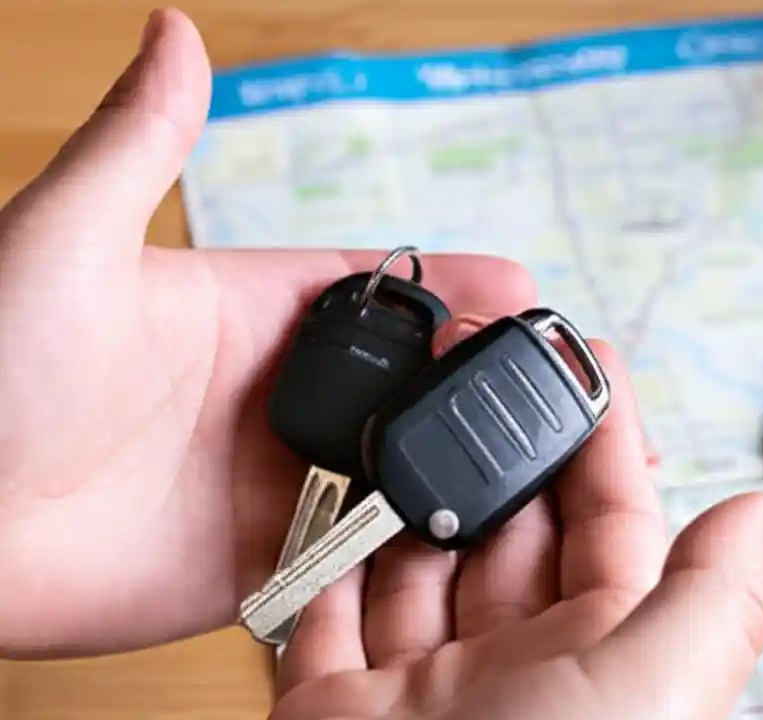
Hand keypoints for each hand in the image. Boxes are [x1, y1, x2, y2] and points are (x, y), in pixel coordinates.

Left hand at [0, 9, 536, 654]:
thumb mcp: (62, 241)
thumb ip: (141, 144)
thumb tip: (175, 27)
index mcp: (242, 309)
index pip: (378, 292)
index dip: (457, 290)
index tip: (527, 291)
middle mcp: (269, 396)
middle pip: (407, 385)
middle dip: (483, 382)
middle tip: (565, 386)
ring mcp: (271, 482)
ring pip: (398, 471)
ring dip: (468, 469)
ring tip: (553, 468)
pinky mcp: (261, 563)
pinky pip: (362, 559)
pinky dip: (419, 554)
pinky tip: (482, 549)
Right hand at [271, 330, 762, 719]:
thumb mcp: (652, 693)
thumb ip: (715, 600)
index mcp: (609, 660)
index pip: (612, 520)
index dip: (600, 435)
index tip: (580, 357)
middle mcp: (522, 672)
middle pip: (511, 528)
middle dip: (494, 447)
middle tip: (473, 366)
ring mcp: (428, 694)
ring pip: (420, 562)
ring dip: (409, 493)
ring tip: (402, 416)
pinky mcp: (337, 718)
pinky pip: (326, 621)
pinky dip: (323, 563)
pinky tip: (332, 502)